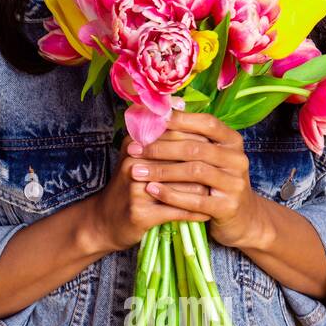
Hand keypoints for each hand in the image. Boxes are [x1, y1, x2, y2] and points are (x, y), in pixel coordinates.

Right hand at [87, 128, 212, 254]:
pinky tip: (206, 213)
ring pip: (185, 187)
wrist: (104, 221)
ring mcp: (136, 189)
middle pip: (184, 160)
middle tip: (221, 172)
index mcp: (134, 146)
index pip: (177, 136)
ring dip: (204, 192)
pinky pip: (179, 211)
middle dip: (205, 166)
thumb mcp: (136, 155)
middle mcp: (133, 164)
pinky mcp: (141, 214)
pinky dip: (196, 213)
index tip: (214, 150)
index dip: (200, 143)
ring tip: (216, 194)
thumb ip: (156, 132)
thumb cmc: (128, 186)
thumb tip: (180, 103)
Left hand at [126, 109, 264, 248]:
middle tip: (133, 150)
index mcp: (233, 141)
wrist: (241, 217)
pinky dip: (171, 194)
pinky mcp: (228, 207)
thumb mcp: (209, 156)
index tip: (151, 122)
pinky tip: (151, 190)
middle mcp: (238, 159)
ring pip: (194, 171)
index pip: (206, 123)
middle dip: (160, 148)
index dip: (178, 120)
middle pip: (195, 148)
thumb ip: (190, 136)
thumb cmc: (215, 181)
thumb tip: (161, 112)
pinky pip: (195, 199)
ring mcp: (235, 183)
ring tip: (135, 171)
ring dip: (161, 170)